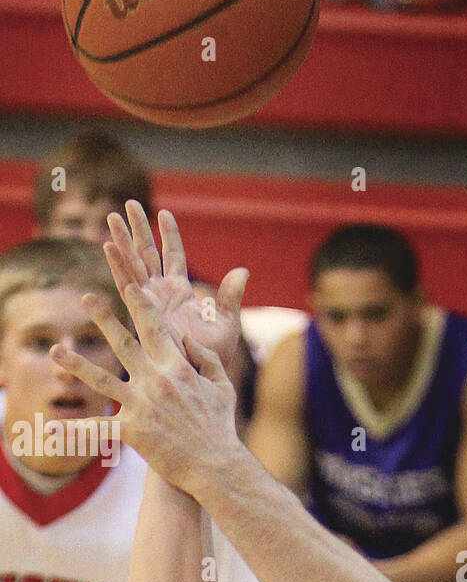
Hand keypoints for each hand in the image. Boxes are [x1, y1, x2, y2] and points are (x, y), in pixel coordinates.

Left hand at [50, 282, 240, 496]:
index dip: (141, 305)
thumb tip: (186, 337)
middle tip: (86, 297)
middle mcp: (157, 382)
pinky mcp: (132, 432)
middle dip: (104, 319)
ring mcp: (142, 406)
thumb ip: (206, 357)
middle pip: (124, 344)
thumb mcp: (222, 386)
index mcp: (178, 368)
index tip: (128, 285)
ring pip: (102, 380)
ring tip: (56, 351)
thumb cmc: (220, 426)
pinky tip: (49, 430)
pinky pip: (97, 429)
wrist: (216, 465)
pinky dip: (73, 431)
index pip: (156, 329)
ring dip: (76, 365)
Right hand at [105, 201, 248, 374]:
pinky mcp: (142, 310)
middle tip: (128, 204)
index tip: (165, 214)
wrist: (200, 376)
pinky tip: (109, 246)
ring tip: (112, 216)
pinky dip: (118, 265)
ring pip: (134, 264)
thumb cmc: (214, 356)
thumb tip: (243, 271)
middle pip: (147, 254)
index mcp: (181, 292)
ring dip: (122, 240)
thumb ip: (231, 296)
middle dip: (138, 230)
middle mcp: (161, 293)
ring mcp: (150, 300)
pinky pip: (127, 283)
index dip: (169, 235)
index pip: (173, 256)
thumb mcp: (227, 321)